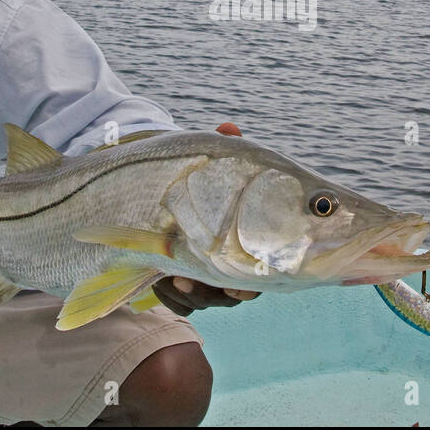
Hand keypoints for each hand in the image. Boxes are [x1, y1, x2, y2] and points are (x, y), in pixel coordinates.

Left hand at [153, 120, 260, 314]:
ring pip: (207, 299)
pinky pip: (181, 301)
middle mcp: (233, 265)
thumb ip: (224, 148)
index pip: (264, 268)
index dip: (258, 279)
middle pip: (238, 293)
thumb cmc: (205, 181)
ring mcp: (208, 277)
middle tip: (222, 286)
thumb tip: (229, 128)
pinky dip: (173, 295)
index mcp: (251, 239)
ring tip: (180, 281)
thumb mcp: (214, 163)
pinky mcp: (181, 282)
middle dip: (225, 293)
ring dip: (195, 294)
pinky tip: (164, 281)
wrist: (168, 195)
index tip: (242, 280)